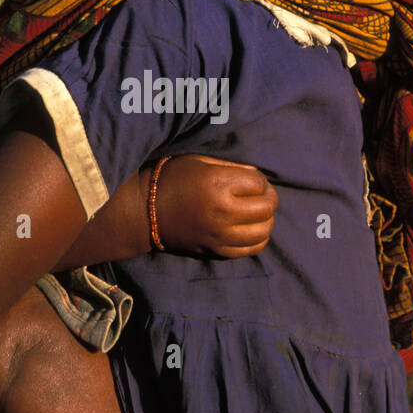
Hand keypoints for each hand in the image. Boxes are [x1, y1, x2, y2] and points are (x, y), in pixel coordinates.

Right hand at [154, 154, 277, 256]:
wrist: (144, 212)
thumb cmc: (173, 179)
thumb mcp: (200, 161)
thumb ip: (232, 167)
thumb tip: (258, 177)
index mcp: (217, 184)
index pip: (259, 182)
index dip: (260, 179)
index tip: (252, 179)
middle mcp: (221, 211)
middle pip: (267, 207)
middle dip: (269, 198)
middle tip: (260, 194)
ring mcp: (220, 235)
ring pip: (264, 231)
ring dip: (266, 220)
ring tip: (257, 212)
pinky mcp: (216, 250)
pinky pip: (251, 249)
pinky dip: (258, 239)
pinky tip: (251, 229)